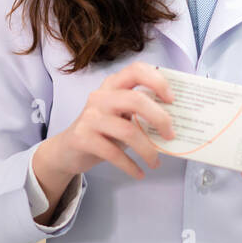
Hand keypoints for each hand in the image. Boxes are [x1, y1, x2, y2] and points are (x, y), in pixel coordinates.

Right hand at [35, 61, 175, 186]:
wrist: (67, 150)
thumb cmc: (102, 131)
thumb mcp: (121, 115)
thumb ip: (141, 112)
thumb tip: (174, 122)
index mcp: (113, 85)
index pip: (137, 70)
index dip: (158, 82)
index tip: (172, 100)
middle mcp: (100, 97)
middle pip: (136, 100)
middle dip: (160, 119)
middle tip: (171, 135)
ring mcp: (90, 117)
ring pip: (128, 131)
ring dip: (148, 150)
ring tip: (155, 162)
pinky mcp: (83, 138)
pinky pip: (114, 153)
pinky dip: (131, 165)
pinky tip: (139, 172)